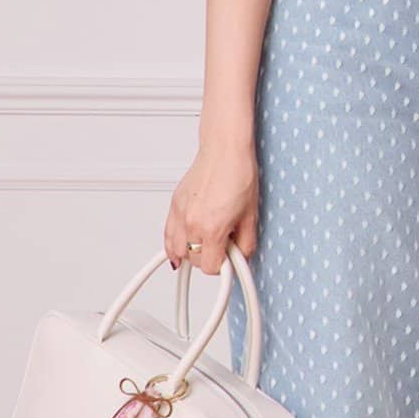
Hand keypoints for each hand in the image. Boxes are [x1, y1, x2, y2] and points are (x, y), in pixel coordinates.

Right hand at [164, 140, 258, 274]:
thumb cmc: (238, 175)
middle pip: (194, 261)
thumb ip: (246, 243)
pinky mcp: (174, 205)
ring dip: (191, 252)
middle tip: (222, 245)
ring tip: (205, 245)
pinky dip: (172, 245)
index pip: (210, 267)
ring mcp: (180, 213)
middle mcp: (191, 223)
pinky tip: (178, 251)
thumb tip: (240, 257)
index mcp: (212, 228)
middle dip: (209, 258)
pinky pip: (167, 235)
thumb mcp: (251, 216)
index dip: (223, 266)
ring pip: (176, 251)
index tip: (230, 258)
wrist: (225, 150)